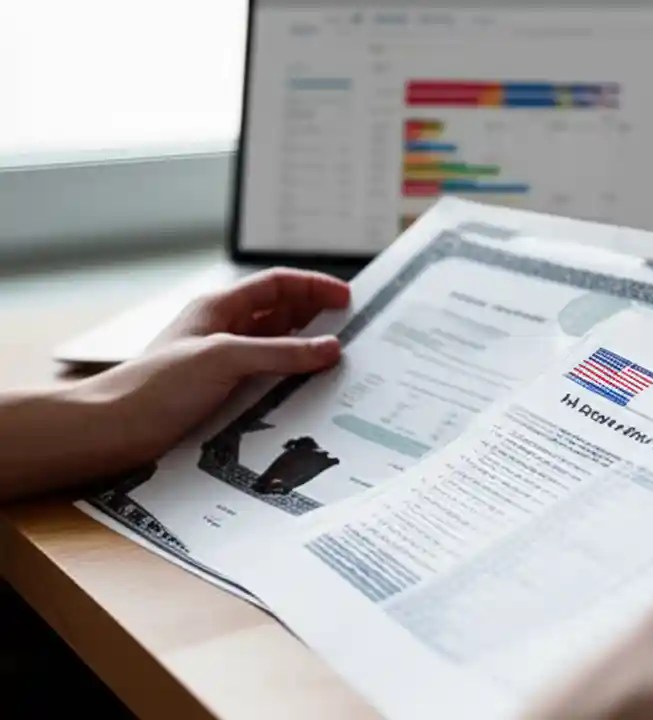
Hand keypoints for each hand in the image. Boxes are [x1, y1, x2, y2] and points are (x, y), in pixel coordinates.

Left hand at [39, 269, 349, 488]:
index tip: (347, 299)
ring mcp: (224, 362)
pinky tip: (310, 390)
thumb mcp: (224, 359)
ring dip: (306, 350)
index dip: (313, 287)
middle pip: (281, 313)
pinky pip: (268, 377)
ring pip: (277, 346)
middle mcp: (223, 330)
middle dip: (316, 317)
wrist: (113, 429)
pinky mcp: (223, 392)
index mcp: (219, 308)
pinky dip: (292, 378)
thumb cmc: (154, 386)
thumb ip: (280, 352)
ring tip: (338, 360)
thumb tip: (330, 348)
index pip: (277, 285)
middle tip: (352, 330)